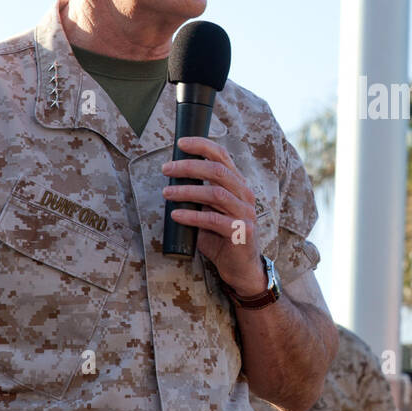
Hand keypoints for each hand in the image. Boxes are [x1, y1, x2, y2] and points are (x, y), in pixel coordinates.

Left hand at [161, 136, 266, 295]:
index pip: (222, 156)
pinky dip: (192, 216)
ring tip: (166, 193)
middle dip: (189, 167)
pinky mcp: (241, 232)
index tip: (180, 143)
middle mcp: (244, 195)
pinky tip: (176, 215)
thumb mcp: (209, 210)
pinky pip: (213, 220)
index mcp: (237, 185)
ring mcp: (245, 213)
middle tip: (166, 169)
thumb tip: (171, 180)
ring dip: (187, 191)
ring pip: (216, 193)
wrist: (240, 267)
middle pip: (217, 171)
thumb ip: (198, 195)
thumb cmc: (220, 237)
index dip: (202, 146)